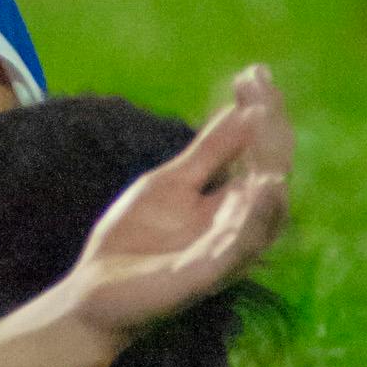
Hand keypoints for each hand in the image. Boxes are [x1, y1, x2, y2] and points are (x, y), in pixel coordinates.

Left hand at [56, 67, 293, 350]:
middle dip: (271, 133)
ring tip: (270, 128)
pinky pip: (239, 248)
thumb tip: (243, 109)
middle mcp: (238, 230)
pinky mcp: (205, 278)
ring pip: (266, 215)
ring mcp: (224, 256)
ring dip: (270, 171)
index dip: (262, 115)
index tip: (256, 73)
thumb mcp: (170, 182)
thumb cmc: (134, 242)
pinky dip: (254, 218)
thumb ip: (209, 152)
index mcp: (232, 206)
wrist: (93, 293)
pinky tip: (261, 187)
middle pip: (272, 178)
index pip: (261, 156)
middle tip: (261, 92)